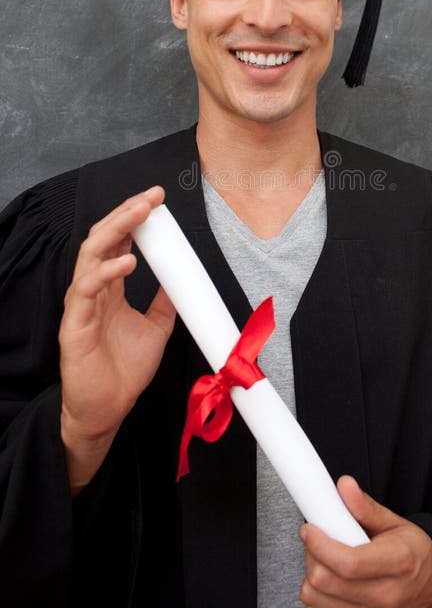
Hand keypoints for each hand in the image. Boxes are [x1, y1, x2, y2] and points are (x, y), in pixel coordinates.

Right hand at [59, 186, 175, 489]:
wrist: (108, 410)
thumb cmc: (124, 371)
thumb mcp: (156, 328)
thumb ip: (165, 301)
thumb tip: (182, 278)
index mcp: (109, 288)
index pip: (117, 242)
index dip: (133, 219)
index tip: (156, 200)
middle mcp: (92, 290)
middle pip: (103, 239)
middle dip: (125, 213)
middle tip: (150, 197)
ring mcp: (81, 306)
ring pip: (89, 255)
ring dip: (115, 230)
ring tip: (139, 213)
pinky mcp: (73, 326)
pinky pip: (85, 290)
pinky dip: (105, 272)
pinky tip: (126, 262)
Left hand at [299, 476, 431, 607]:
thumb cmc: (416, 556)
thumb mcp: (396, 524)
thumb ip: (366, 507)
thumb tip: (345, 486)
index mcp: (397, 564)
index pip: (348, 562)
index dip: (320, 545)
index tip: (309, 530)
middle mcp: (385, 597)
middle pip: (326, 583)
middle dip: (312, 557)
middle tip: (316, 541)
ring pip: (317, 603)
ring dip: (312, 580)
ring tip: (324, 563)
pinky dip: (318, 601)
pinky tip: (329, 585)